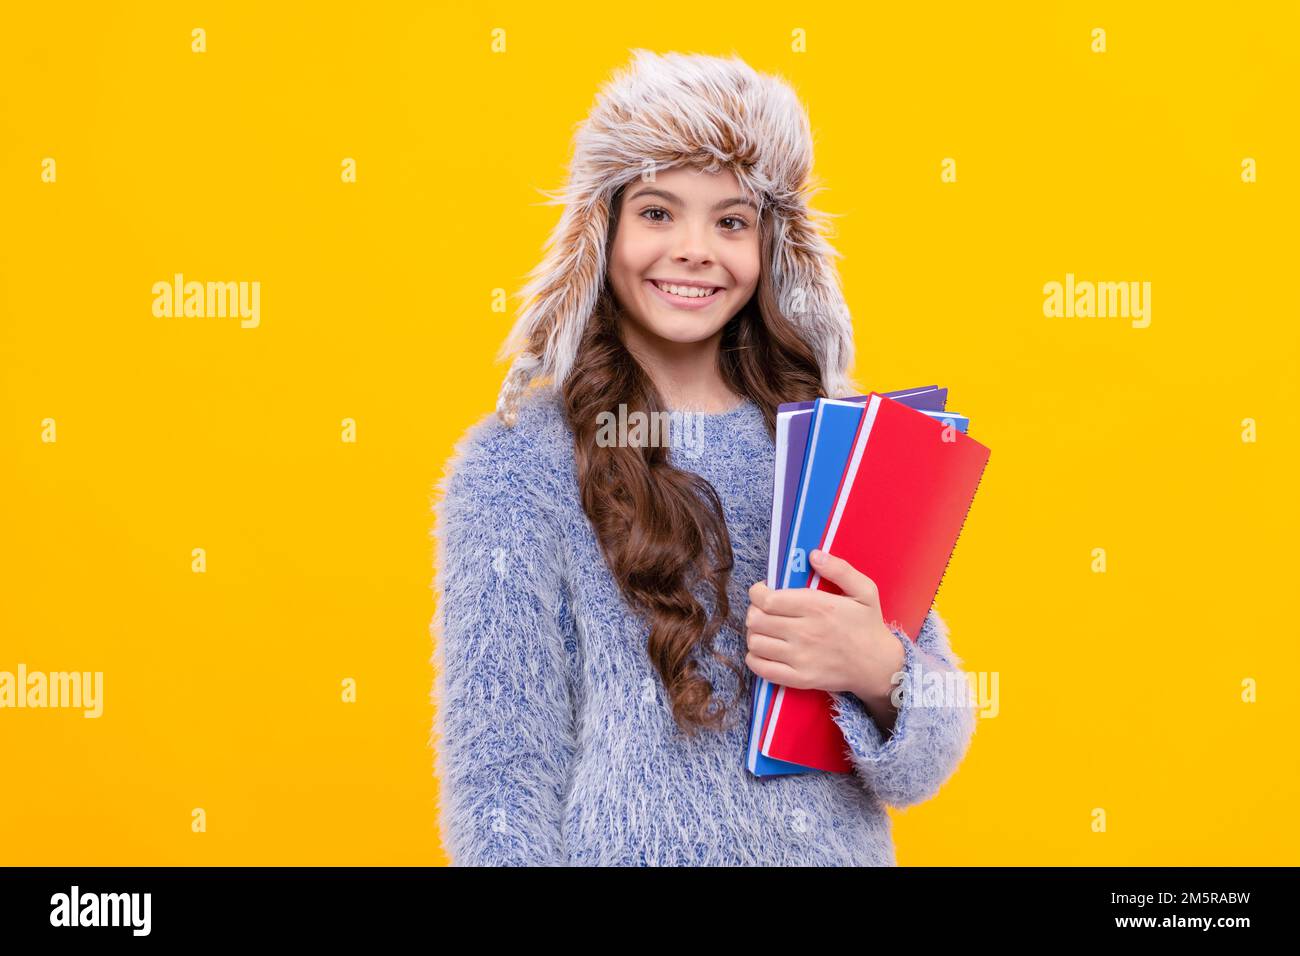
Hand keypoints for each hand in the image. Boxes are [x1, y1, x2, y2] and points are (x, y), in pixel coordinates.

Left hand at [745, 549, 906, 714]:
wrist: (879, 666)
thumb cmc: (868, 626)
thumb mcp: (865, 591)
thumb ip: (840, 569)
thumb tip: (814, 555)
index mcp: (818, 607)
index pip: (767, 599)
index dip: (757, 592)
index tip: (763, 591)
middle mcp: (805, 633)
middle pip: (756, 620)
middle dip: (754, 611)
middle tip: (764, 610)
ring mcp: (801, 658)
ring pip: (755, 642)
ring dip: (754, 633)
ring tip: (766, 629)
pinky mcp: (799, 678)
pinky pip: (761, 668)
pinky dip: (754, 658)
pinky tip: (765, 650)